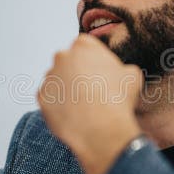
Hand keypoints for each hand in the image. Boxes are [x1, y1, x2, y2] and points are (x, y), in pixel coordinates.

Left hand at [37, 34, 142, 173]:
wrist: (101, 127)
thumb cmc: (118, 99)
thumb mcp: (132, 75)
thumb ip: (122, 68)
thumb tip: (122, 72)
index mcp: (83, 45)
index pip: (86, 46)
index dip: (94, 61)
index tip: (100, 73)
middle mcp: (62, 56)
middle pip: (68, 62)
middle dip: (77, 73)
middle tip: (91, 90)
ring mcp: (49, 77)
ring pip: (57, 80)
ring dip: (67, 89)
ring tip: (83, 106)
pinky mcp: (41, 97)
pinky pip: (50, 99)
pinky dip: (59, 105)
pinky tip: (74, 115)